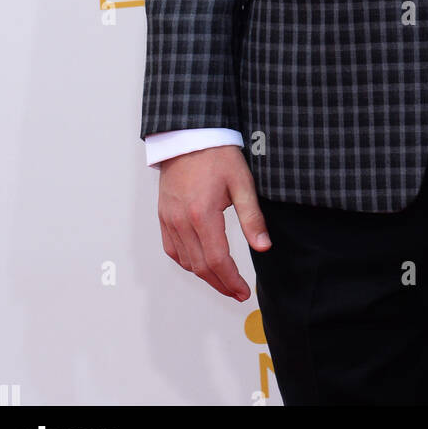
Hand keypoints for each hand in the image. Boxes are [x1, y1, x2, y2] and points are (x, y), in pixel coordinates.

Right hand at [158, 145, 270, 300]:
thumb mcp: (242, 183)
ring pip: (185, 261)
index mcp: (202, 214)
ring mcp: (169, 219)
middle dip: (220, 284)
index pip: (217, 260)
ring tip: (223, 281)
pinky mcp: (163, 215)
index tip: (243, 291)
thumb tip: (263, 246)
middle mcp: (182, 221)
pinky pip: (172, 249)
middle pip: (200, 266)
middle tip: (237, 292)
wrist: (190, 136)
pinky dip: (186, 262)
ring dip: (204, 276)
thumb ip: (252, 218)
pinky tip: (199, 264)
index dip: (231, 280)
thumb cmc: (217, 155)